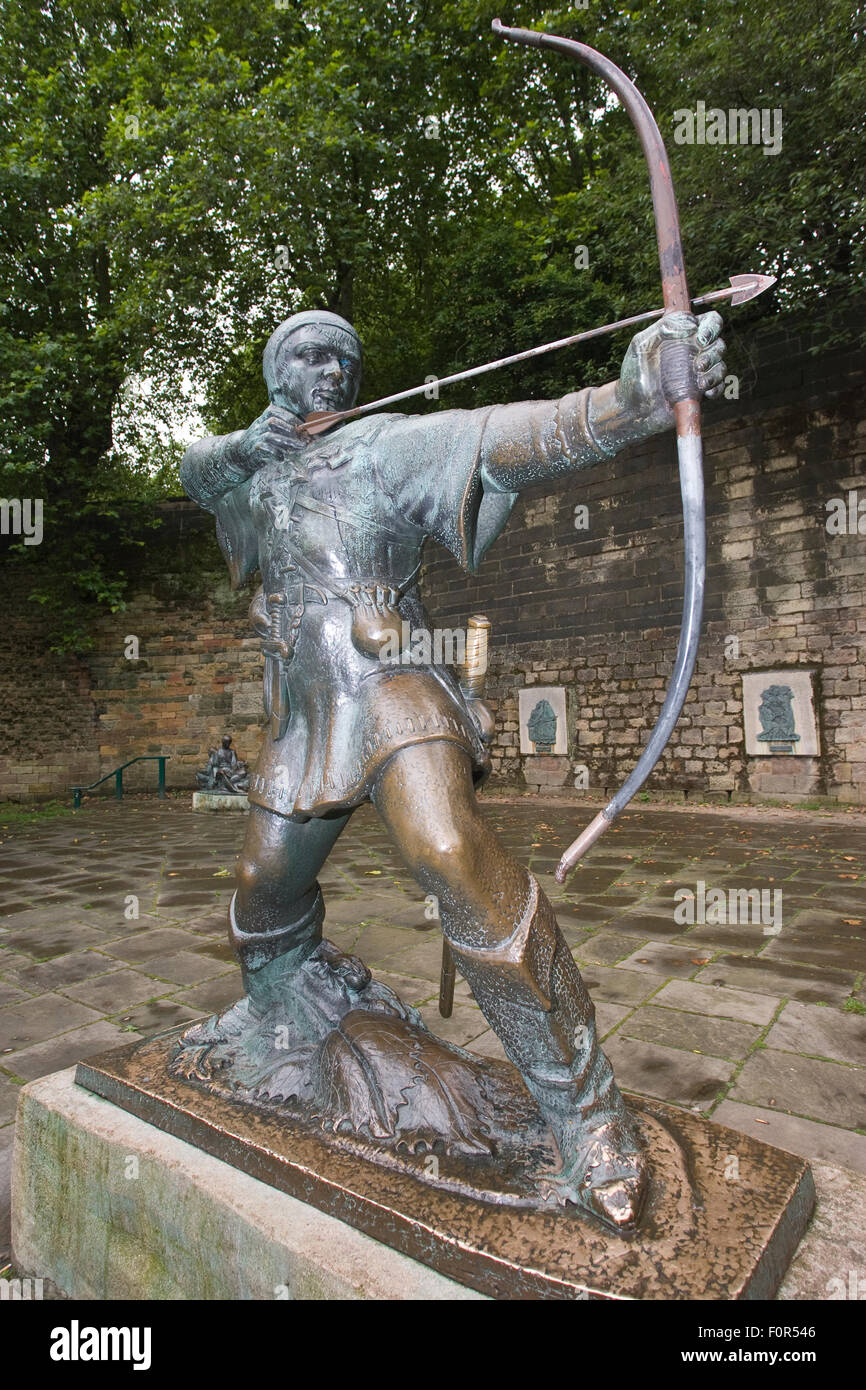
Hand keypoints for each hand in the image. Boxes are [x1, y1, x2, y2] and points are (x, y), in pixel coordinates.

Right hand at [234, 403, 305, 471]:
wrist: (240, 453)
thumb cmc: (261, 440)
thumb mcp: (267, 428)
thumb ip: (281, 424)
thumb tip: (306, 425)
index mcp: (262, 418)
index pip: (275, 411)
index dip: (291, 416)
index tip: (305, 424)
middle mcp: (258, 426)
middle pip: (273, 421)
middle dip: (291, 428)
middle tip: (305, 436)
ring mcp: (255, 437)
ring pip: (271, 436)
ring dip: (289, 441)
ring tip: (302, 446)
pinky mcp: (255, 450)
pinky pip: (267, 450)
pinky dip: (277, 454)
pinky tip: (283, 457)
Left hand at [615, 310, 726, 432]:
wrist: (632, 409)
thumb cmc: (633, 374)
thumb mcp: (641, 345)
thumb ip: (661, 328)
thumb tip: (690, 325)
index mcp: (683, 335)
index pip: (709, 321)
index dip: (711, 326)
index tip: (699, 338)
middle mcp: (693, 352)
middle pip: (719, 343)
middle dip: (714, 351)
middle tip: (699, 364)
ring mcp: (698, 372)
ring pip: (721, 365)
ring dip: (715, 371)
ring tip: (700, 381)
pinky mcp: (700, 392)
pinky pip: (718, 387)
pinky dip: (716, 387)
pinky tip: (705, 391)